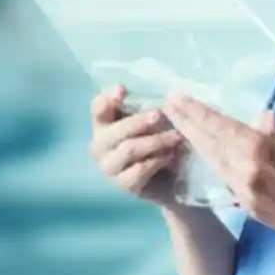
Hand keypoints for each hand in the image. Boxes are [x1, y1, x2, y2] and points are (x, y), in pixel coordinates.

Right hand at [89, 85, 186, 207]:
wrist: (173, 179)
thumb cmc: (161, 141)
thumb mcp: (159, 121)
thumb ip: (154, 108)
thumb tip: (169, 97)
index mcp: (105, 123)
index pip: (98, 107)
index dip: (108, 98)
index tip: (122, 89)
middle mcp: (101, 144)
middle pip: (114, 130)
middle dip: (138, 121)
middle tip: (160, 115)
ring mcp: (109, 167)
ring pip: (128, 149)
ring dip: (155, 141)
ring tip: (176, 137)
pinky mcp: (123, 185)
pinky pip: (139, 170)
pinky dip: (157, 161)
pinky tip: (171, 156)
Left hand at [161, 91, 274, 253]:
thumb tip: (261, 119)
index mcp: (261, 151)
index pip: (221, 127)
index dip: (197, 112)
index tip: (178, 98)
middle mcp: (246, 172)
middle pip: (209, 144)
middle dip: (186, 123)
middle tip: (166, 105)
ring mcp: (245, 193)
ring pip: (213, 162)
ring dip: (194, 142)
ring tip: (177, 124)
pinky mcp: (248, 208)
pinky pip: (224, 179)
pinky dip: (212, 162)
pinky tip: (202, 152)